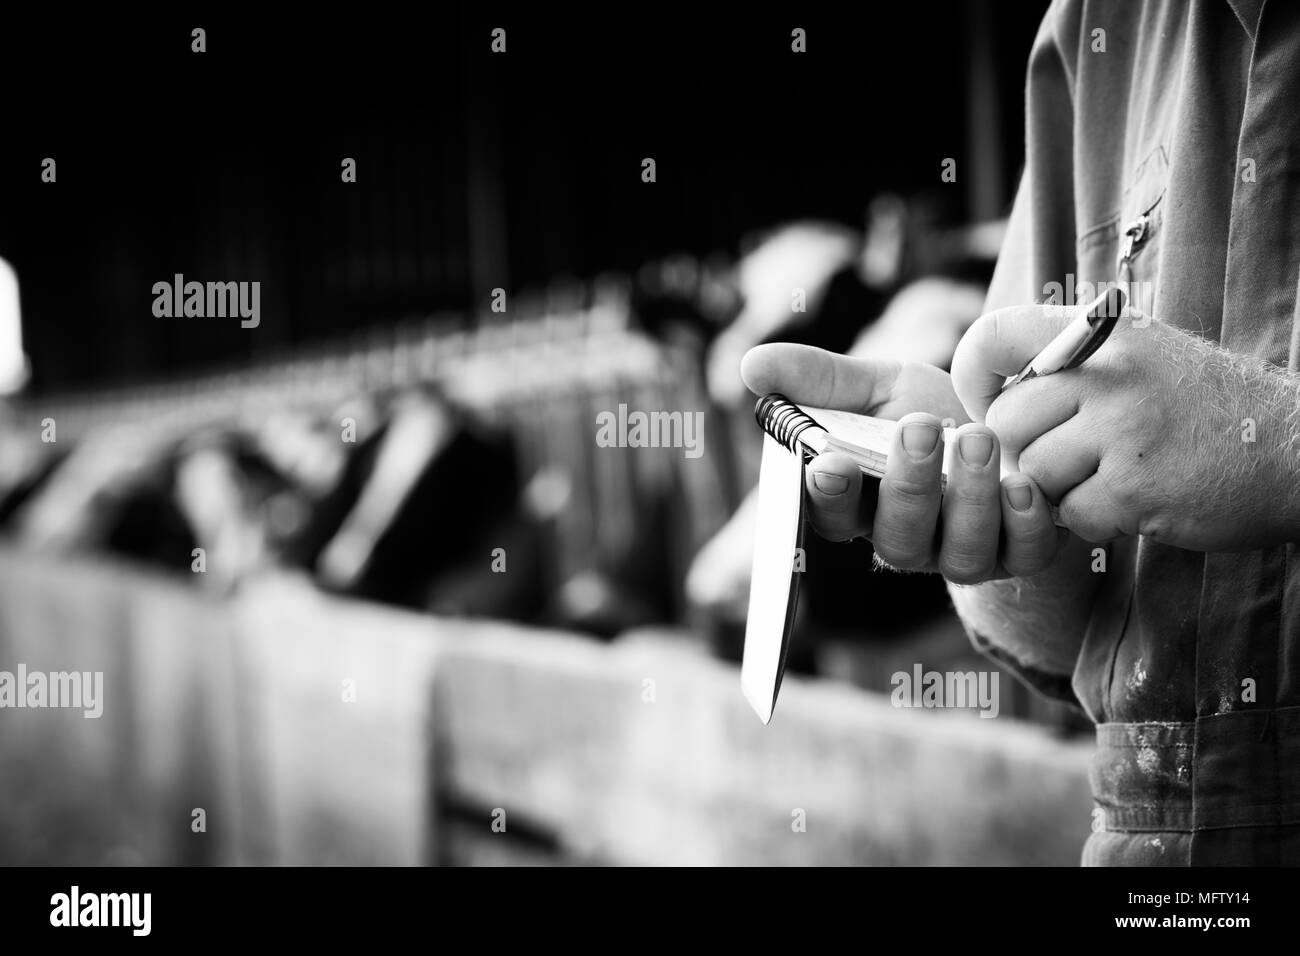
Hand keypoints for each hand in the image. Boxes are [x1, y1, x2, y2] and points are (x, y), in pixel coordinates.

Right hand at [741, 343, 1062, 583]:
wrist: (1014, 426)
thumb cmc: (933, 411)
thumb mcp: (876, 385)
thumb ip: (816, 378)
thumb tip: (750, 365)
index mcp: (861, 504)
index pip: (832, 514)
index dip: (830, 495)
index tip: (829, 461)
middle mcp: (907, 540)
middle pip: (897, 537)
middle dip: (908, 485)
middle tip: (921, 426)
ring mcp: (962, 553)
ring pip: (958, 552)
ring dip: (967, 497)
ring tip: (977, 437)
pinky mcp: (1018, 553)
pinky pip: (1021, 556)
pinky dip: (1023, 523)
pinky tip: (1022, 484)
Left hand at [953, 305, 1299, 550]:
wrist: (1298, 449)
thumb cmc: (1204, 409)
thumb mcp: (1138, 358)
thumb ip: (1069, 367)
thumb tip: (990, 396)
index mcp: (1099, 334)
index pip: (993, 335)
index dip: (975, 376)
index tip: (991, 402)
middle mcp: (1106, 374)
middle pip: (1004, 423)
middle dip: (1026, 452)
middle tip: (1072, 460)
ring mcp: (1120, 429)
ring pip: (1032, 474)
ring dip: (1061, 492)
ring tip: (1110, 479)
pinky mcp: (1134, 486)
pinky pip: (1070, 515)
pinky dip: (1094, 522)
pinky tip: (1134, 504)